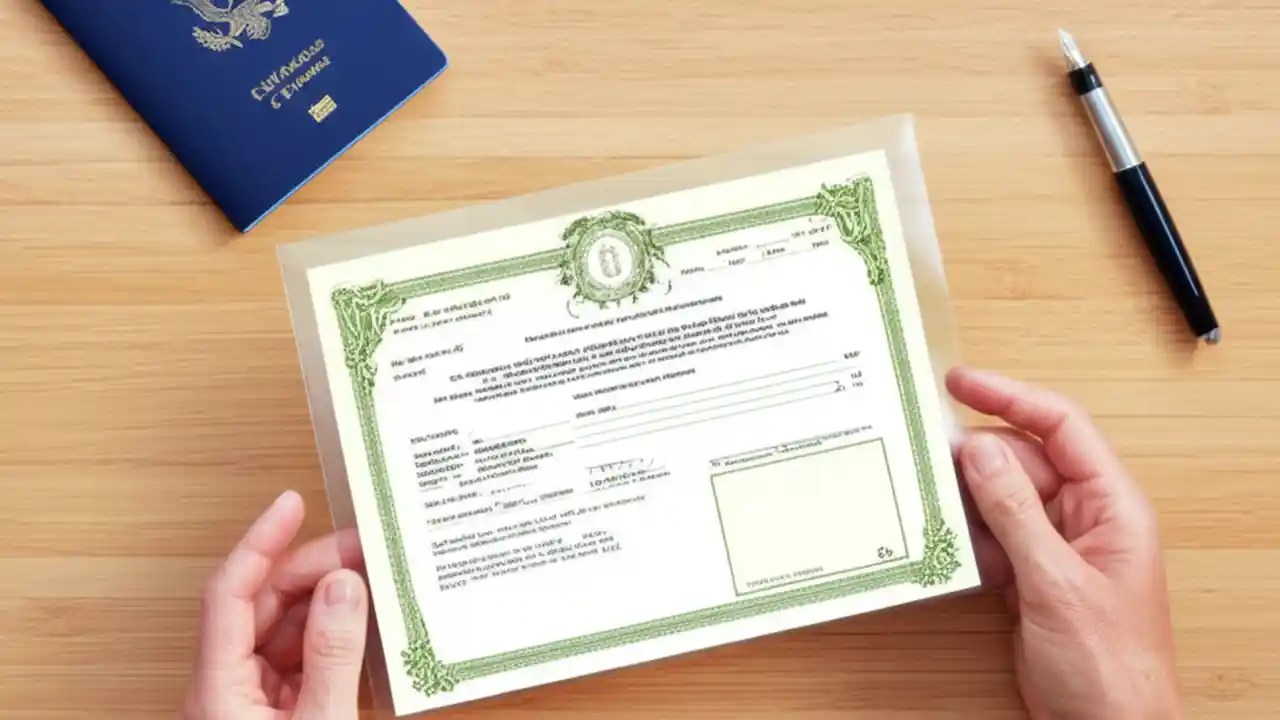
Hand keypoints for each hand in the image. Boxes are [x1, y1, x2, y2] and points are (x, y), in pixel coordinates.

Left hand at [183, 491, 369, 719]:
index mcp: (218, 687)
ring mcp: (249, 701)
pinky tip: (364, 626)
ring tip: (372, 581)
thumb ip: (333, 656)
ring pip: (284, 629)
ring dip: (327, 602)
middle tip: (362, 548)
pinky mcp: (276, 714)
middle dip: (311, 569)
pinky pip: (300, 659)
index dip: (261, 542)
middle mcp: (226, 687)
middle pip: (261, 604)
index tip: (293, 504)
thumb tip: (343, 585)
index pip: (229, 592)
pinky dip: (332, 636)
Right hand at [947, 367, 1179, 719]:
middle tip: (922, 449)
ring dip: (964, 498)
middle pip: (1023, 460)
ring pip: (1001, 498)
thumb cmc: (1112, 669)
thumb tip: (979, 451)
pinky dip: (964, 535)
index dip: (1010, 397)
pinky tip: (940, 538)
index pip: (1061, 427)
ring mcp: (1056, 548)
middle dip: (974, 455)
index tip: (961, 381)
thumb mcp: (1057, 583)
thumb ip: (1016, 512)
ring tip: (922, 492)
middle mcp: (1085, 518)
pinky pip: (992, 536)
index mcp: (1111, 506)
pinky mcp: (1031, 577)